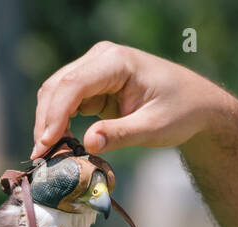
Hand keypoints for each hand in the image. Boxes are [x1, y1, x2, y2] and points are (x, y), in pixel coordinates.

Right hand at [32, 42, 232, 159]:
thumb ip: (121, 134)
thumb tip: (88, 143)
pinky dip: (57, 123)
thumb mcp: (154, 127)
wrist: (196, 105)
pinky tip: (59, 145)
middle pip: (56, 88)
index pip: (72, 85)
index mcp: (116, 62)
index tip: (46, 146)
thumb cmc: (182, 112)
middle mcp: (100, 59)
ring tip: (49, 155)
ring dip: (47, 124)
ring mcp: (94, 70)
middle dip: (45, 123)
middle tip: (41, 158)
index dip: (54, 116)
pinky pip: (64, 102)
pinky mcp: (91, 85)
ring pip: (54, 94)